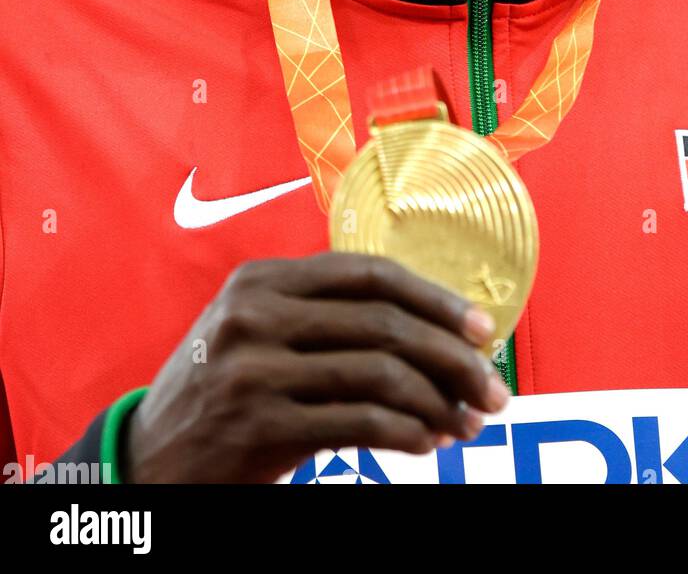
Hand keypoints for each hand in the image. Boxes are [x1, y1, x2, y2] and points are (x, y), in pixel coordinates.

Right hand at [124, 253, 508, 482]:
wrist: (150, 459)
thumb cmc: (223, 389)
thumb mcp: (257, 332)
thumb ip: (326, 317)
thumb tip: (436, 332)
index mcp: (262, 279)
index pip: (369, 273)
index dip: (435, 297)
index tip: (482, 327)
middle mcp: (256, 315)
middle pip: (384, 323)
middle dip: (452, 356)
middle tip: (492, 388)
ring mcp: (255, 370)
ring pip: (378, 373)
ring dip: (438, 402)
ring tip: (468, 424)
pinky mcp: (260, 426)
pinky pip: (357, 423)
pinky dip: (405, 434)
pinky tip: (426, 444)